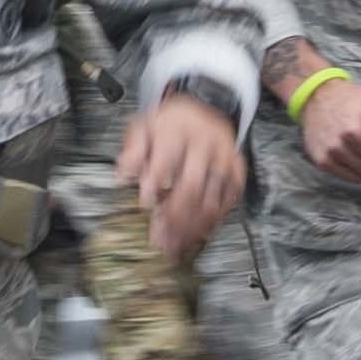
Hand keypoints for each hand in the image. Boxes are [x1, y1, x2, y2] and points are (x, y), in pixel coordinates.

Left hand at [120, 90, 247, 257]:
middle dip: (174, 216)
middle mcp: (206, 144)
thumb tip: (123, 174)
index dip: (156, 182)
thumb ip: (133, 149)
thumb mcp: (146, 126)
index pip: (168, 157)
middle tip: (159, 239)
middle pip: (191, 185)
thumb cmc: (172, 126)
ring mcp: (225, 160)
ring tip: (173, 247)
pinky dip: (209, 224)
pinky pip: (226, 205)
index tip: (145, 204)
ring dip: (190, 228)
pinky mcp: (237, 173)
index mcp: (179, 130)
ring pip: (210, 200)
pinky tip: (194, 237)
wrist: (207, 111)